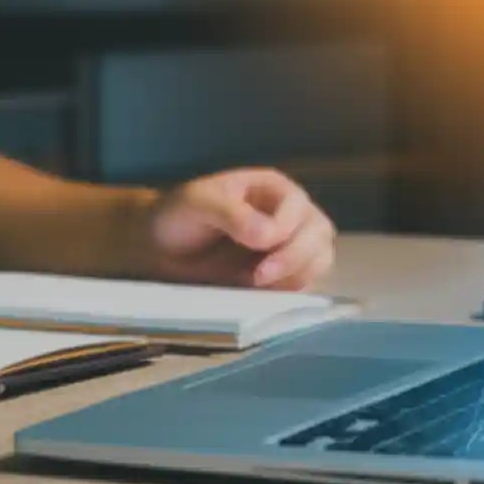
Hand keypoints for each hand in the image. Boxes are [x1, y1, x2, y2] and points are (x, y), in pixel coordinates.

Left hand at [146, 168, 335, 289]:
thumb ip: (231, 213)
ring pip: (321, 259)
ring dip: (298, 276)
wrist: (162, 252)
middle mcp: (290, 214)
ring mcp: (291, 246)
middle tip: (259, 277)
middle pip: (319, 233)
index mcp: (273, 189)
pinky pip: (307, 284)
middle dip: (295, 257)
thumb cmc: (178, 218)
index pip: (298, 207)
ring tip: (259, 286)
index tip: (258, 245)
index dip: (285, 229)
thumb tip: (268, 236)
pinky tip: (263, 294)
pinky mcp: (285, 275)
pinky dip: (292, 292)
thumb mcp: (196, 204)